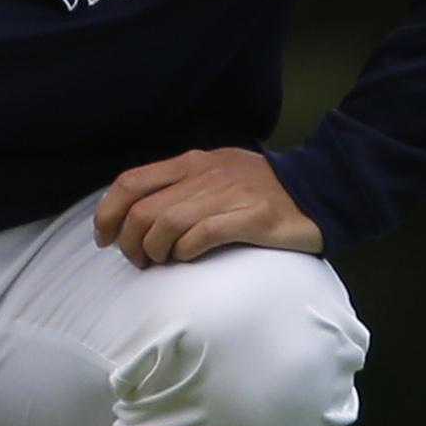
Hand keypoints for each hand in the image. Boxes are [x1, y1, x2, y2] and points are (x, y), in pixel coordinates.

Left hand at [94, 148, 325, 267]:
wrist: (320, 188)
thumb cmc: (263, 189)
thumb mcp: (218, 173)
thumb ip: (182, 185)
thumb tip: (140, 215)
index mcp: (193, 162)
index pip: (131, 182)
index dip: (108, 214)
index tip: (105, 239)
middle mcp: (207, 174)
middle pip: (144, 211)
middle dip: (131, 243)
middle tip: (140, 261)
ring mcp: (231, 195)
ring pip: (168, 225)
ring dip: (156, 252)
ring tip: (163, 263)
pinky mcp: (253, 218)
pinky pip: (203, 236)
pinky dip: (186, 252)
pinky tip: (189, 258)